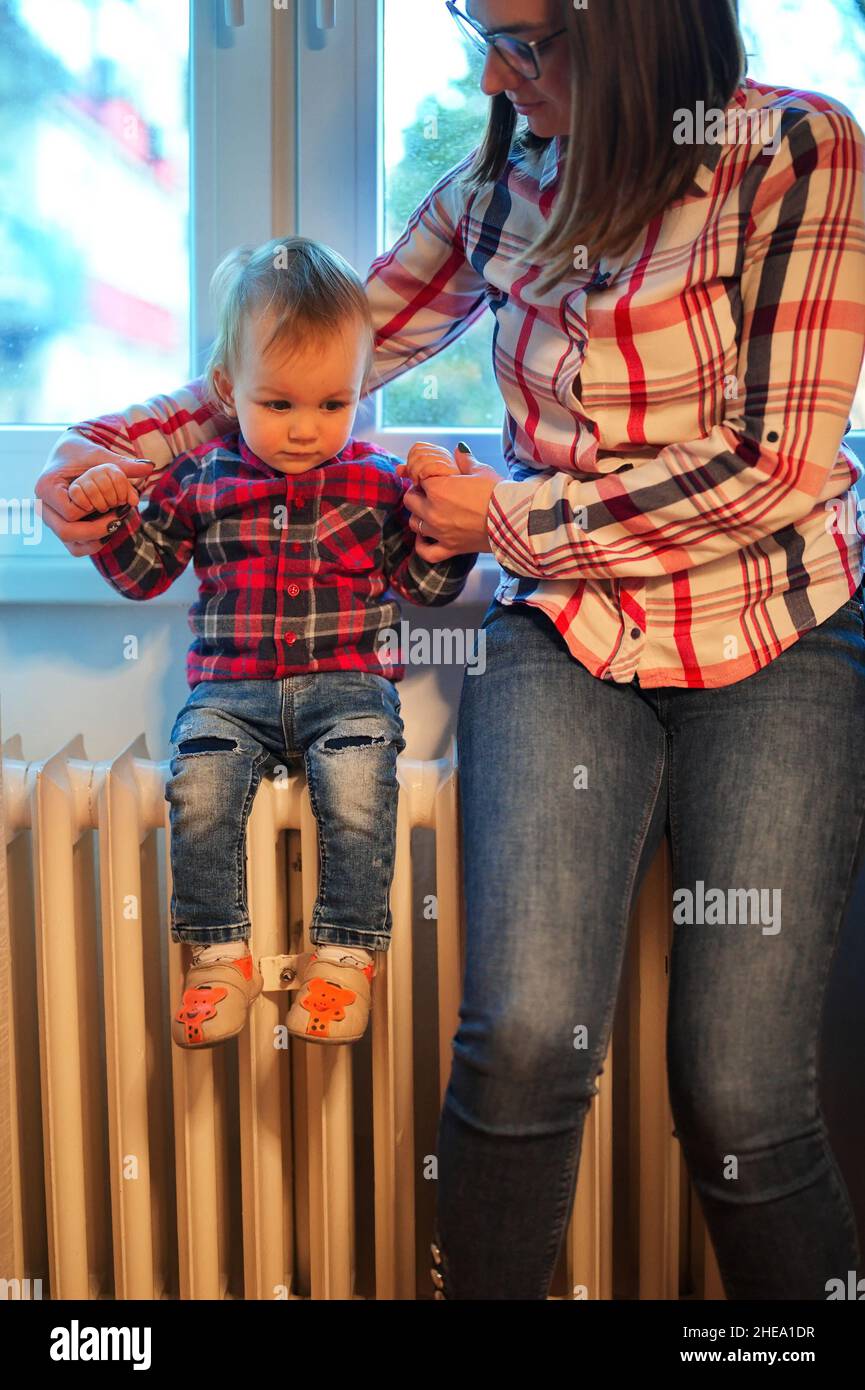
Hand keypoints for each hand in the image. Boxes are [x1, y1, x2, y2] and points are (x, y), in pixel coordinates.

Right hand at [35, 447, 155, 555]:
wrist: (67, 457)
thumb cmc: (81, 454)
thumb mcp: (98, 455)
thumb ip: (121, 464)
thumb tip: (149, 466)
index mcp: (46, 488)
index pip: (70, 512)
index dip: (92, 511)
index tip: (109, 502)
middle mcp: (43, 507)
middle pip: (67, 533)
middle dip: (96, 530)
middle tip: (118, 521)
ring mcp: (51, 521)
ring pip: (72, 545)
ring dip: (97, 540)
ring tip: (115, 524)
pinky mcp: (61, 529)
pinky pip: (76, 547)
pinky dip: (94, 544)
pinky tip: (109, 530)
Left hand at [400, 443, 501, 560]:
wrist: (513, 519)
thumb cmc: (498, 492)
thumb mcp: (480, 471)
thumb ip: (465, 460)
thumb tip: (459, 450)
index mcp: (438, 489)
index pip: (419, 478)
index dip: (425, 476)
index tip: (433, 477)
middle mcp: (433, 511)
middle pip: (411, 500)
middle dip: (418, 494)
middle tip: (430, 492)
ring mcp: (440, 532)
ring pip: (415, 523)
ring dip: (419, 516)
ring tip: (430, 511)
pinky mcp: (450, 548)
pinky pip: (426, 552)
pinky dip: (422, 545)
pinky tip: (424, 537)